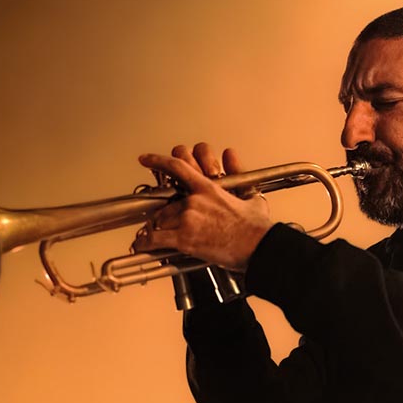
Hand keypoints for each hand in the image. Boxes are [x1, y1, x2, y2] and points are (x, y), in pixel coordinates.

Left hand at [130, 143, 271, 271]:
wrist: (259, 247)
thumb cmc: (256, 227)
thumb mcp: (250, 193)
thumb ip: (237, 171)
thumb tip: (231, 156)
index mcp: (208, 189)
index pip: (177, 167)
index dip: (158, 160)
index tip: (145, 159)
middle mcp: (194, 201)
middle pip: (166, 205)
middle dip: (165, 215)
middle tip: (165, 224)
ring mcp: (188, 219)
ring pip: (160, 221)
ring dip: (157, 229)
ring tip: (158, 237)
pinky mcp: (185, 239)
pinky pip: (156, 239)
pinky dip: (146, 243)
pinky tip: (143, 245)